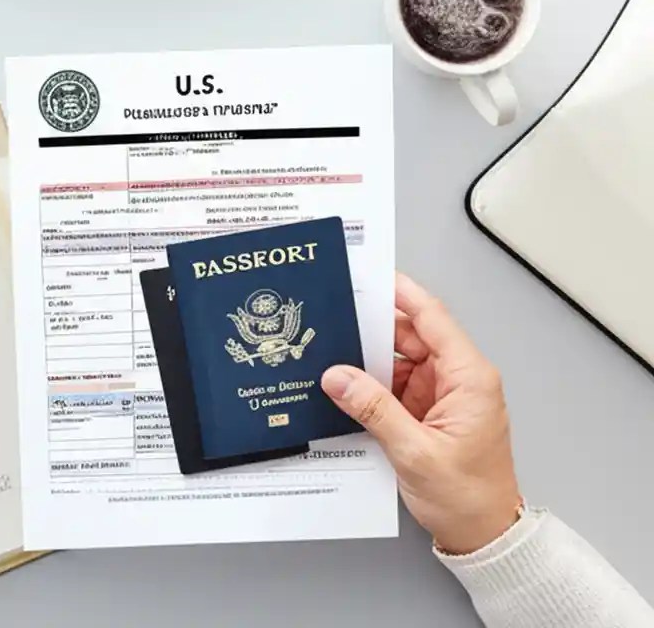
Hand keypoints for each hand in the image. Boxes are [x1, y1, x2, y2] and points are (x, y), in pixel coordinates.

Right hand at [320, 273, 520, 554]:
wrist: (482, 534)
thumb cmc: (467, 496)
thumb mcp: (414, 452)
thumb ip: (374, 409)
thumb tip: (337, 376)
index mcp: (468, 378)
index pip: (432, 318)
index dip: (401, 293)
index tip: (370, 275)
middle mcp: (457, 379)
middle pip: (410, 336)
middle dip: (372, 326)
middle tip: (333, 315)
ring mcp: (441, 394)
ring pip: (398, 360)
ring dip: (366, 359)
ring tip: (328, 352)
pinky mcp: (426, 411)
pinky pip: (394, 385)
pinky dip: (369, 385)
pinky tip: (342, 386)